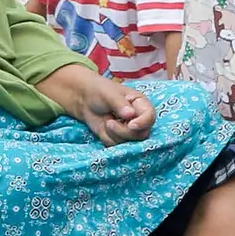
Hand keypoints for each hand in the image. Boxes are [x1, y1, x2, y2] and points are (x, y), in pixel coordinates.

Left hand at [41, 64, 157, 144]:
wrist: (84, 99)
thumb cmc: (99, 91)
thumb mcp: (109, 94)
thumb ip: (120, 104)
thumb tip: (130, 115)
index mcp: (140, 104)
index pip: (150, 117)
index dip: (143, 123)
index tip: (131, 124)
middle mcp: (138, 118)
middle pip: (142, 134)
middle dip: (125, 131)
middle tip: (110, 123)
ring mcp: (129, 129)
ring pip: (129, 142)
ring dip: (115, 134)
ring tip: (106, 122)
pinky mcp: (118, 137)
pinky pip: (117, 144)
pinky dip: (108, 138)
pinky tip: (103, 127)